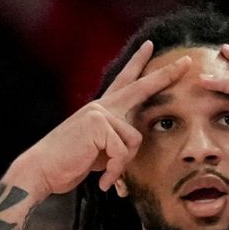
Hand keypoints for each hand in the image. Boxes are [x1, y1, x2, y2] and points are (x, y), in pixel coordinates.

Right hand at [12, 41, 191, 196]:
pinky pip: (123, 152)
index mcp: (101, 110)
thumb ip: (115, 146)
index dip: (137, 64)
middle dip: (165, 75)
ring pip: (134, 139)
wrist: (42, 170)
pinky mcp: (99, 124)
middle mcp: (102, 106)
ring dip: (123, 165)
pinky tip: (103, 181)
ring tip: (108, 177)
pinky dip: (115, 171)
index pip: (123, 82)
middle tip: (186, 63)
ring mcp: (100, 113)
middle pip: (140, 87)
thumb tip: (129, 156)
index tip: (149, 48)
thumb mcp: (98, 153)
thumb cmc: (68, 164)